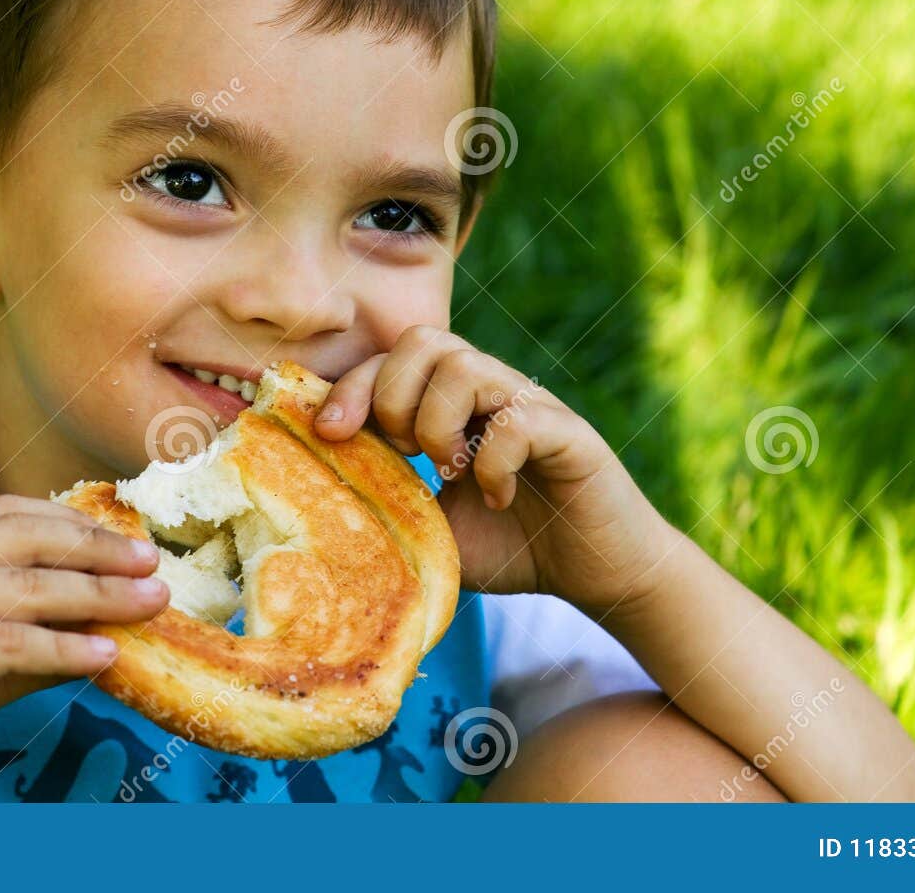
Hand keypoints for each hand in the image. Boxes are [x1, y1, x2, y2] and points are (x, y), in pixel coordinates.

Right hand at [0, 495, 167, 799]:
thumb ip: (32, 635)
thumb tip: (109, 621)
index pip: (1, 515)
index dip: (69, 521)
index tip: (124, 537)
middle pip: (19, 540)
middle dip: (95, 548)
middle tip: (152, 562)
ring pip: (22, 588)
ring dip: (97, 595)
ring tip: (149, 604)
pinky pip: (8, 644)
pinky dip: (64, 648)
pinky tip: (105, 655)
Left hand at [312, 326, 671, 612]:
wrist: (595, 574)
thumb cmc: (514, 547)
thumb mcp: (433, 530)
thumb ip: (389, 504)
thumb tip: (319, 499)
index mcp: (451, 405)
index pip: (390, 359)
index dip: (352, 387)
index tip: (331, 434)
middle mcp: (489, 391)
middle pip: (423, 340)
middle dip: (392, 398)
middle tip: (406, 456)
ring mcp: (529, 405)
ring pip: (464, 366)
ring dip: (438, 424)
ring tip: (450, 473)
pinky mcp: (568, 433)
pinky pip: (517, 418)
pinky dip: (493, 462)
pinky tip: (497, 498)